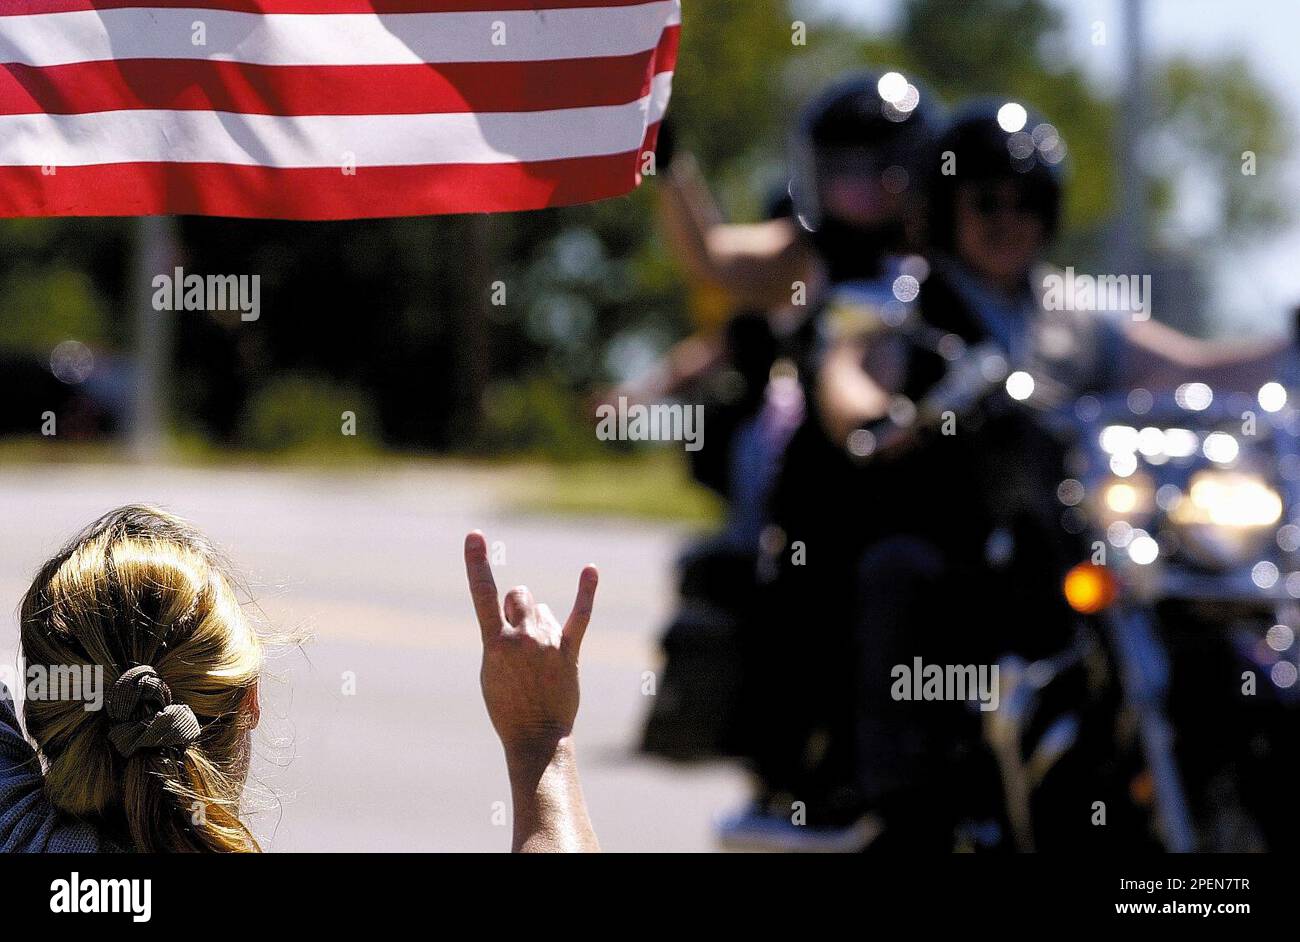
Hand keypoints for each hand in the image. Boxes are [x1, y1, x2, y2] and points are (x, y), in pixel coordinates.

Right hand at [463, 531, 597, 752]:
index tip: (474, 535)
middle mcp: (522, 637)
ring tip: (538, 658)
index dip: (476, 563)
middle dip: (515, 606)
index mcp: (495, 643)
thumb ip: (501, 636)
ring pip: (542, 609)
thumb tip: (516, 612)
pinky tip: (590, 571)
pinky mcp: (569, 651)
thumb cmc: (507, 706)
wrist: (535, 736)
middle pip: (519, 595)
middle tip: (517, 639)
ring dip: (538, 623)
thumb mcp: (491, 670)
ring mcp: (547, 643)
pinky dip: (586, 592)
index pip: (482, 595)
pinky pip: (579, 616)